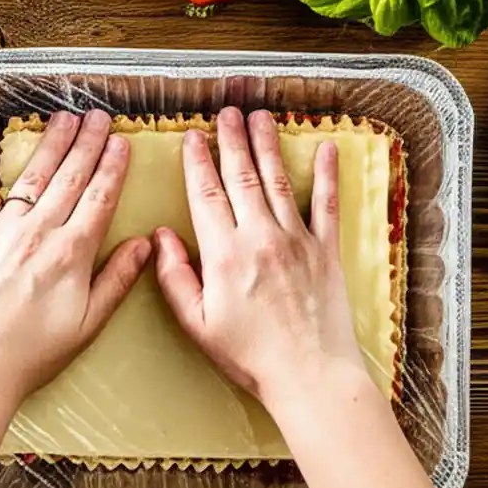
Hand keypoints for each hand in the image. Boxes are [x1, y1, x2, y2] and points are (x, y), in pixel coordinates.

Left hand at [0, 109, 151, 408]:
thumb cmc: (33, 354)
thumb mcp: (88, 324)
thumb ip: (117, 280)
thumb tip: (145, 246)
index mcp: (72, 254)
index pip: (99, 198)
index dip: (112, 168)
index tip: (121, 142)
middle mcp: (38, 234)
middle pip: (69, 178)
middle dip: (86, 144)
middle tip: (97, 116)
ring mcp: (1, 232)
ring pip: (32, 177)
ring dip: (50, 144)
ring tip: (63, 118)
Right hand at [154, 107, 369, 409]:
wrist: (308, 375)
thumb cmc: (249, 356)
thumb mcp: (197, 324)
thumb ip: (175, 277)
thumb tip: (160, 237)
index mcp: (224, 254)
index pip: (205, 194)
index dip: (197, 162)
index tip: (192, 137)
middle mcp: (260, 237)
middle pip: (242, 176)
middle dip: (232, 140)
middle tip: (227, 112)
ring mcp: (296, 240)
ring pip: (278, 181)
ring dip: (267, 145)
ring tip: (261, 117)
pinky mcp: (326, 251)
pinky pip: (327, 204)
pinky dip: (326, 175)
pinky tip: (326, 149)